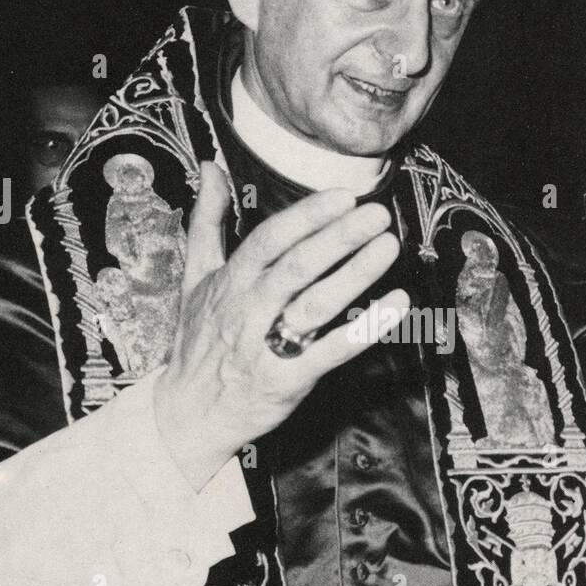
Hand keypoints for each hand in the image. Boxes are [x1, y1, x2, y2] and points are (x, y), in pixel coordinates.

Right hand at [153, 163, 408, 489]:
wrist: (189, 413)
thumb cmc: (198, 343)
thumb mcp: (194, 279)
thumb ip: (206, 223)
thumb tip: (212, 171)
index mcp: (230, 282)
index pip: (269, 241)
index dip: (306, 217)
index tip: (342, 196)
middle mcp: (248, 310)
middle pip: (297, 267)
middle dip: (338, 238)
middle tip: (375, 214)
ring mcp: (268, 346)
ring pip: (316, 305)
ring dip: (355, 275)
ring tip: (388, 247)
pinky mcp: (289, 379)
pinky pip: (332, 350)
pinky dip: (366, 328)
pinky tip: (396, 305)